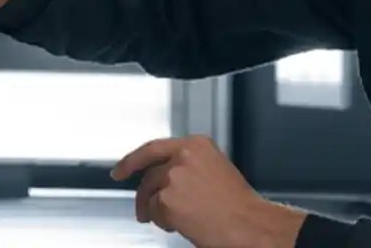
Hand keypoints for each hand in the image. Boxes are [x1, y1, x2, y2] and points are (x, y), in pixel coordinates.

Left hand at [111, 135, 305, 247]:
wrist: (251, 225)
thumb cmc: (240, 206)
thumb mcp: (215, 170)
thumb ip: (188, 166)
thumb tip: (161, 177)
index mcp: (196, 144)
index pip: (153, 148)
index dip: (133, 160)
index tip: (120, 170)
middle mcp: (182, 156)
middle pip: (149, 175)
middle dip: (144, 195)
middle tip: (143, 211)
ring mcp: (172, 176)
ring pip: (150, 194)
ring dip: (156, 211)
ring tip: (176, 221)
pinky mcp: (166, 199)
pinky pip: (154, 212)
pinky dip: (163, 221)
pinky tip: (184, 225)